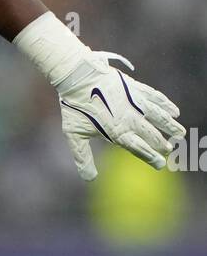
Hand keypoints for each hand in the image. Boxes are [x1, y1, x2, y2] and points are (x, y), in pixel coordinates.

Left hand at [57, 52, 184, 180]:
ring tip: (180, 133)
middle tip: (171, 149)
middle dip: (162, 143)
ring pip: (158, 115)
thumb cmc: (75, 107)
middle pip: (151, 133)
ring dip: (170, 125)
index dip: (151, 157)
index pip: (138, 148)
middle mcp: (129, 118)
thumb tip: (89, 178)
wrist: (78, 76)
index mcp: (116, 132)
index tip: (160, 164)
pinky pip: (155, 97)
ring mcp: (134, 102)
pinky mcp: (135, 88)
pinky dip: (166, 104)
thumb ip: (83, 157)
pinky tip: (174, 110)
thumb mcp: (74, 135)